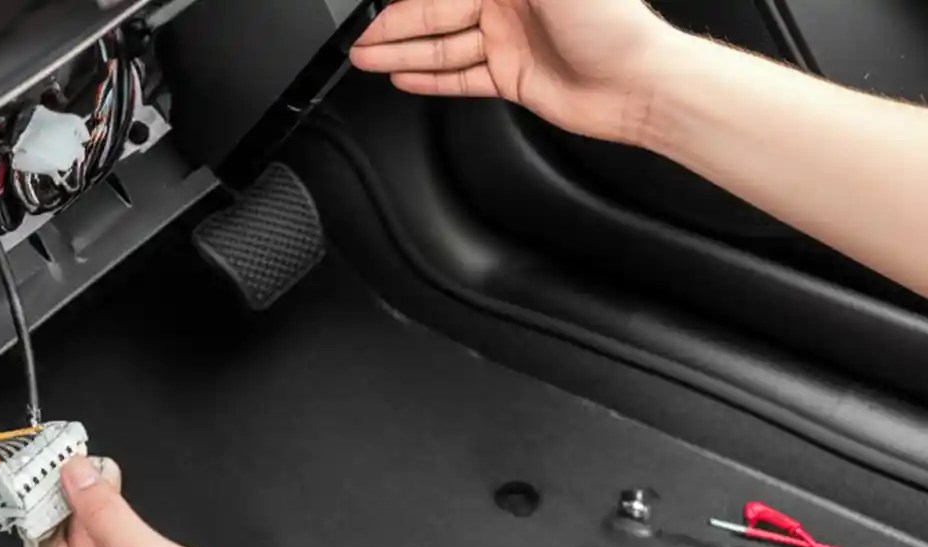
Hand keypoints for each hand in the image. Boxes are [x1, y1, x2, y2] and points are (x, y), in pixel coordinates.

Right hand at [350, 0, 683, 143]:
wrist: (642, 84)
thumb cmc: (614, 25)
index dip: (406, 3)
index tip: (375, 8)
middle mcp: (508, 4)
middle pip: (435, 15)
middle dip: (392, 28)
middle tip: (358, 41)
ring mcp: (509, 42)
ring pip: (442, 47)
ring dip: (402, 54)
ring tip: (366, 60)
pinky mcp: (513, 77)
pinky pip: (461, 77)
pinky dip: (431, 78)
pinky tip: (405, 78)